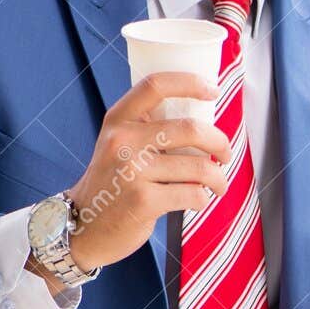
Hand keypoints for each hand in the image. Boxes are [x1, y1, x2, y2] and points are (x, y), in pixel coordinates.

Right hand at [59, 72, 232, 277]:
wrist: (84, 226)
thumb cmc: (114, 181)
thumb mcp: (119, 143)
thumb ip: (149, 126)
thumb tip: (203, 114)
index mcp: (118, 119)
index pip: (155, 85)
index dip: (190, 82)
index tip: (213, 90)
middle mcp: (122, 141)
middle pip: (191, 128)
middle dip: (220, 142)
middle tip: (225, 154)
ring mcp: (132, 171)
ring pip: (199, 166)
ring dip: (218, 177)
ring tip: (217, 184)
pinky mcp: (143, 201)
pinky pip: (193, 193)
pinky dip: (203, 198)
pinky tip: (197, 200)